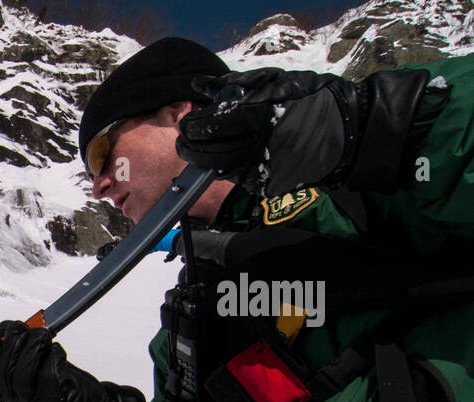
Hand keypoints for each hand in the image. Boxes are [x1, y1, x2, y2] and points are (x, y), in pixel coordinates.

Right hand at [0, 321, 112, 401]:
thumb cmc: (56, 389)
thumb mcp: (27, 375)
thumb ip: (12, 356)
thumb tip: (5, 331)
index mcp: (4, 394)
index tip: (0, 335)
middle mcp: (16, 400)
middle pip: (4, 367)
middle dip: (14, 338)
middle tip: (26, 330)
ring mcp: (36, 400)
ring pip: (25, 368)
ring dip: (35, 343)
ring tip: (43, 338)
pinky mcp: (58, 396)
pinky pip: (51, 369)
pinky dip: (55, 353)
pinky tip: (57, 352)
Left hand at [177, 66, 431, 195]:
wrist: (348, 132)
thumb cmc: (311, 100)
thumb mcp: (275, 83)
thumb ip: (235, 86)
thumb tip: (201, 87)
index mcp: (257, 116)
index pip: (208, 126)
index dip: (192, 126)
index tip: (188, 123)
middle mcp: (256, 144)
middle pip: (206, 153)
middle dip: (190, 147)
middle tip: (187, 139)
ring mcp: (262, 168)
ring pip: (218, 169)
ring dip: (205, 160)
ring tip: (206, 148)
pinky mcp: (268, 185)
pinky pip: (239, 179)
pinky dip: (230, 169)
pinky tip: (234, 158)